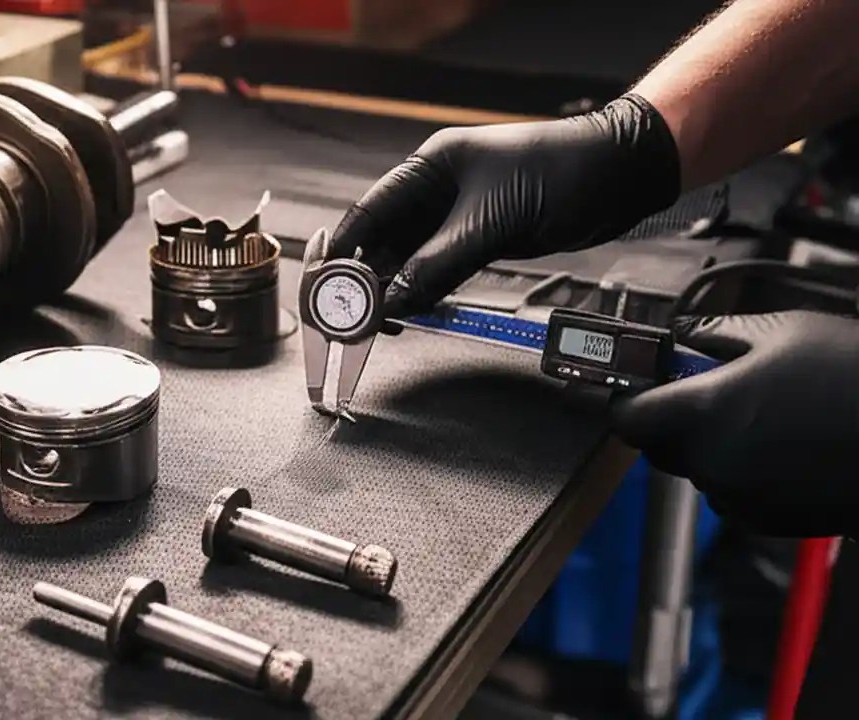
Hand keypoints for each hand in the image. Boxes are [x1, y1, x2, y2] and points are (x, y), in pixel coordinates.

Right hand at [329, 95, 680, 316]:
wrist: (621, 174)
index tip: (327, 287)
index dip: (344, 250)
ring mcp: (458, 215)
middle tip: (353, 317)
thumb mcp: (492, 221)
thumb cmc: (562, 173)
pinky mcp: (480, 237)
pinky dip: (425, 291)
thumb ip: (438, 263)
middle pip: (385, 239)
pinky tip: (417, 312)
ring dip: (396, 290)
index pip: (369, 211)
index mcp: (430, 167)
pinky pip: (439, 269)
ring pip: (411, 259)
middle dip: (366, 279)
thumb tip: (394, 298)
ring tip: (382, 323)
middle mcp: (438, 190)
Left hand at [611, 311, 858, 537]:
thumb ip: (715, 334)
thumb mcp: (783, 332)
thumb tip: (680, 337)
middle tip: (712, 388)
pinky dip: (742, 471)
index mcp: (705, 415)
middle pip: (658, 448)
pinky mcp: (770, 522)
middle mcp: (713, 464)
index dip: (631, 399)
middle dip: (672, 419)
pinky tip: (786, 445)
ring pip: (698, 470)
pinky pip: (732, 494)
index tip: (644, 384)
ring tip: (766, 414)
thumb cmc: (855, 376)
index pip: (628, 419)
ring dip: (711, 446)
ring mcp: (742, 499)